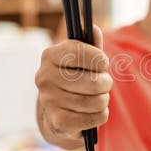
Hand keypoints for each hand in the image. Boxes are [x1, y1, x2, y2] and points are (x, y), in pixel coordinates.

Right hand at [35, 25, 111, 148]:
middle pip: (95, 82)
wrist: (58, 112)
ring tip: (98, 98)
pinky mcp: (57, 122)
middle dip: (106, 83)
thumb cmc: (75, 78)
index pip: (82, 52)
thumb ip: (91, 44)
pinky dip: (100, 116)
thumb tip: (94, 29)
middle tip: (102, 84)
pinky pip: (94, 118)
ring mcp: (49, 100)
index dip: (100, 60)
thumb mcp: (82, 58)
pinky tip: (95, 112)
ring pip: (96, 101)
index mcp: (50, 55)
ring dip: (104, 100)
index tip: (102, 64)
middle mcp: (44, 77)